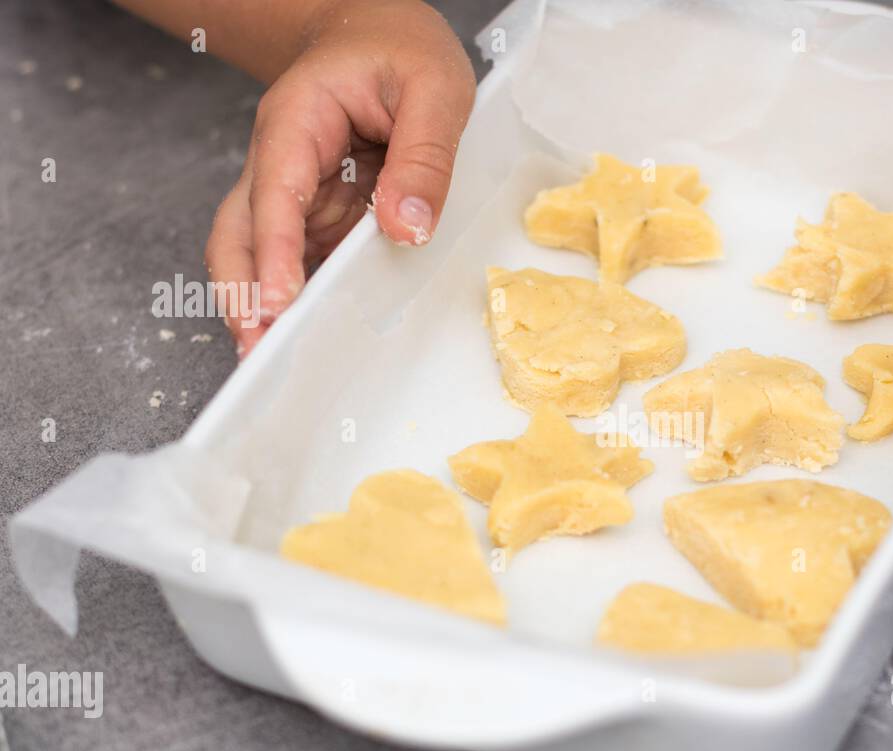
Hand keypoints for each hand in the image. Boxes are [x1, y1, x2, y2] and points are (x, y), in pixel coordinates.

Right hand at [205, 0, 474, 355]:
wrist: (375, 31)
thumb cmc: (400, 49)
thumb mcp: (435, 88)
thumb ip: (425, 156)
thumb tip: (407, 227)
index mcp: (298, 122)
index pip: (275, 195)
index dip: (273, 253)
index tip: (276, 303)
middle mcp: (282, 162)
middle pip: (241, 233)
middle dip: (244, 294)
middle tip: (259, 352)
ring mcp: (296, 191)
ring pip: (260, 253)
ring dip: (263, 305)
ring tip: (275, 360)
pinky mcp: (317, 212)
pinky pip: (301, 257)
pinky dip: (300, 295)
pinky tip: (311, 334)